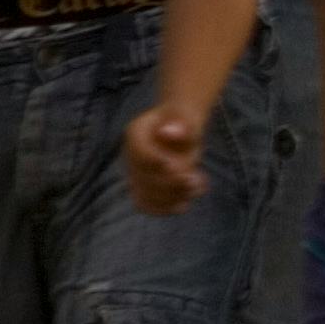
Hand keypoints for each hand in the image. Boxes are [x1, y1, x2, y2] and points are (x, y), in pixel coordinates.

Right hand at [124, 102, 204, 216]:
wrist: (182, 126)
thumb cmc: (184, 119)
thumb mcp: (188, 116)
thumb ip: (182, 122)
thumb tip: (169, 132)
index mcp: (136, 133)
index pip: (138, 152)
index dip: (156, 162)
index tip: (179, 167)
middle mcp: (131, 156)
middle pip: (140, 178)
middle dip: (169, 182)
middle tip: (193, 180)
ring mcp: (136, 174)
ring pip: (143, 197)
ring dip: (170, 198)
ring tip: (194, 189)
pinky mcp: (146, 188)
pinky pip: (148, 206)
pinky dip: (167, 208)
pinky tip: (186, 203)